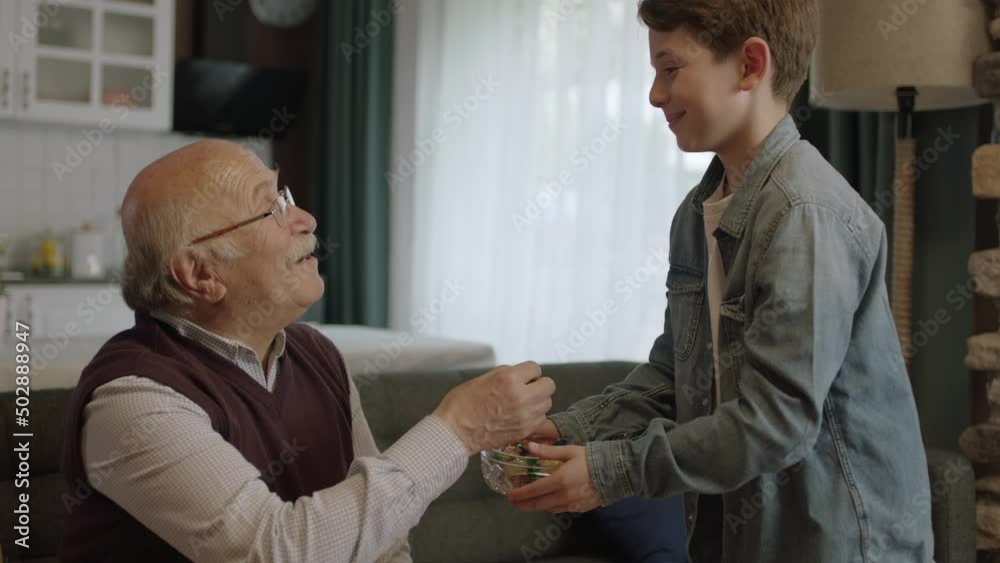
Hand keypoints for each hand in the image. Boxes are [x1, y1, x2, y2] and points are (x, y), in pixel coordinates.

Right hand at [433, 361, 554, 454]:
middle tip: (527, 389)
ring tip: (522, 404)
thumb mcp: (482, 378)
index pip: (535, 368)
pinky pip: (541, 419)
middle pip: (549, 385)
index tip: (523, 377)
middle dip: (538, 385)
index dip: (528, 372)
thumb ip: (505, 375)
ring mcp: (525, 416)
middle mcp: (521, 396)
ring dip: (537, 401)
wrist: (455, 433)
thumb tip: (520, 375)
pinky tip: (519, 416)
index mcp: (508, 379)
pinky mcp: (524, 431)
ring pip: (547, 403)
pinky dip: (534, 417)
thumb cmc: (462, 405)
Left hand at [506, 442, 600, 513]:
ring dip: (537, 506)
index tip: (509, 495)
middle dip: (523, 504)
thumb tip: (530, 447)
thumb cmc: (593, 458)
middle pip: (538, 504)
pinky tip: (548, 502)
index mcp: (559, 480)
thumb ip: (549, 452)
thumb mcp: (570, 451)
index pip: (534, 491)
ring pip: (549, 509)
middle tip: (513, 502)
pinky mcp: (581, 508)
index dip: (520, 495)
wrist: (618, 472)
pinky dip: (551, 507)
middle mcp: (564, 496)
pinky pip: (561, 510)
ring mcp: (572, 504)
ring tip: (528, 502)